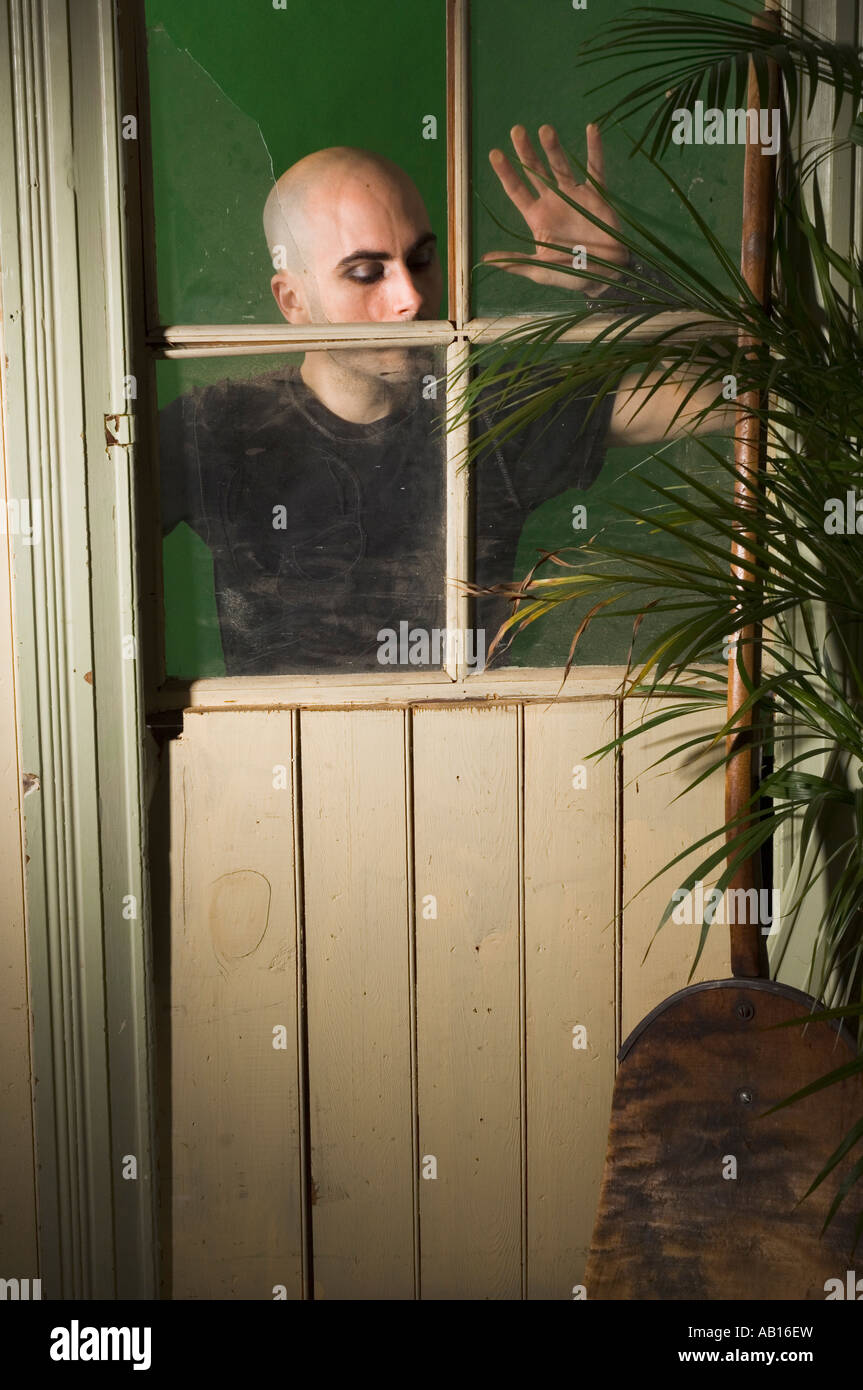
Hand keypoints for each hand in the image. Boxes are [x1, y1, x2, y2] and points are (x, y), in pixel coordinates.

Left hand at [483, 123, 627, 295]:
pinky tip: (592, 129)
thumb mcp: (540, 270)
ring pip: (561, 166)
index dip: (506, 173)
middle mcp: (553, 202)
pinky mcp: (597, 195)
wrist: (606, 277)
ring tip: (545, 130)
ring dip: (553, 148)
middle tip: (517, 131)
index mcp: (537, 218)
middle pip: (536, 172)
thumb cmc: (571, 276)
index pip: (517, 190)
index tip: (495, 154)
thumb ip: (515, 261)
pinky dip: (595, 150)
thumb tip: (483, 260)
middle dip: (526, 153)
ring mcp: (575, 196)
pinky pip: (596, 170)